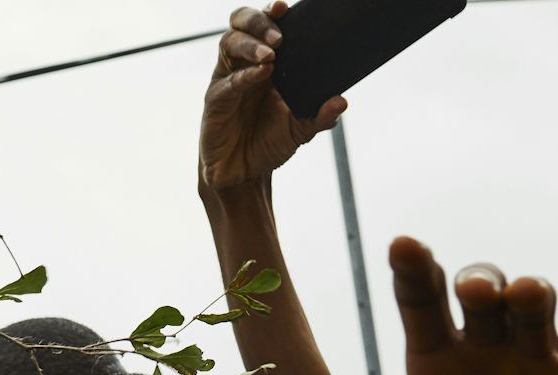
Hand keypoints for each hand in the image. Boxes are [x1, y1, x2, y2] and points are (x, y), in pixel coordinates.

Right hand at [199, 3, 344, 191]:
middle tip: (280, 35)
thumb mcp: (300, 130)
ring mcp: (226, 79)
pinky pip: (227, 81)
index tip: (286, 8)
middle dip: (259, 21)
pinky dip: (244, 75)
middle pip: (241, 23)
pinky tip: (260, 73)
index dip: (273, 12)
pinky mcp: (215, 101)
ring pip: (228, 43)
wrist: (243, 174)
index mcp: (264, 61)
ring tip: (271, 53)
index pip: (265, 25)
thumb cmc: (268, 143)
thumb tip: (342, 101)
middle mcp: (242, 63)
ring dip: (250, 43)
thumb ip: (320, 116)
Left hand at [284, 241, 557, 374]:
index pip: (420, 303)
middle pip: (481, 293)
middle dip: (477, 282)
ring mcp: (539, 361)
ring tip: (521, 298)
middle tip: (470, 290)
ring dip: (529, 294)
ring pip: (534, 306)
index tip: (402, 245)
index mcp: (435, 361)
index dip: (412, 272)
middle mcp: (485, 348)